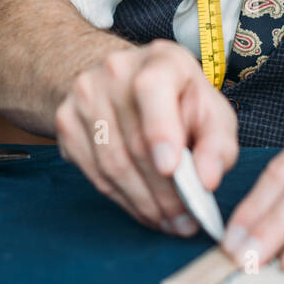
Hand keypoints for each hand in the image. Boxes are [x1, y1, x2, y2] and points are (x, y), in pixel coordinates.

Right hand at [54, 39, 238, 235]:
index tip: (171, 169)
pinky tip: (143, 208)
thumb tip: (207, 180)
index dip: (160, 130)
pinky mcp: (66, 120)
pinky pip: (94, 172)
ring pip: (112, 164)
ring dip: (143, 203)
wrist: (124, 80)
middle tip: (185, 223)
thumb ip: (217, 143)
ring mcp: (85, 95)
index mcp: (161, 60)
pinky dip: (122, 199)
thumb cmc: (179, 100)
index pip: (153, 89)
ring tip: (168, 222)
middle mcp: (116, 70)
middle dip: (164, 192)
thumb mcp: (211, 111)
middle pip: (135, 141)